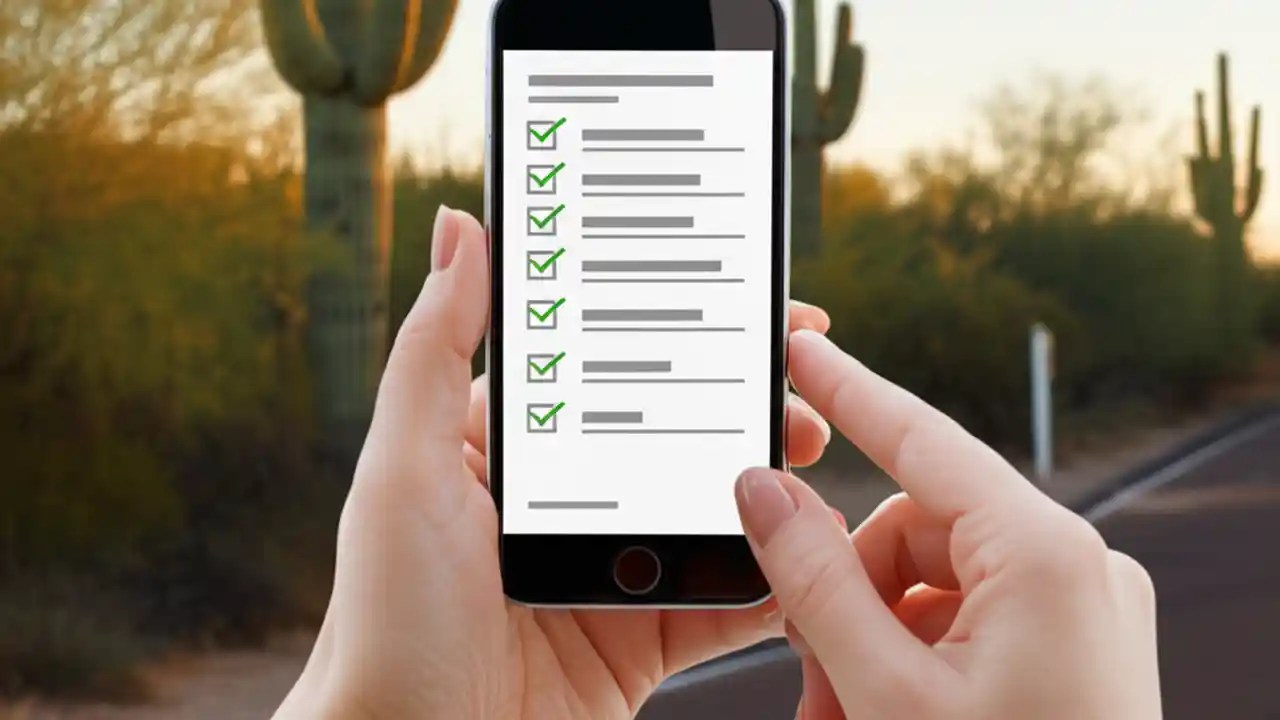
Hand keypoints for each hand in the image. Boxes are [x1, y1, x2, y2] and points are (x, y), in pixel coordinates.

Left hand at [273, 207, 834, 719]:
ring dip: (768, 480)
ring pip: (710, 507)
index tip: (743, 298)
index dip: (680, 324)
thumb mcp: (404, 468)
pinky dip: (772, 574)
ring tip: (809, 457)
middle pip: (674, 430)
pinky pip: (724, 598)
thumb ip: (435, 348)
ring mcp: (609, 567)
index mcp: (508, 447)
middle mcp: (565, 500)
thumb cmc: (385, 617)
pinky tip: (806, 548)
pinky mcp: (642, 636)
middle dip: (745, 399)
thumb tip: (457, 228)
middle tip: (800, 383)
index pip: (607, 362)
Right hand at [735, 330, 1161, 719]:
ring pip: (934, 581)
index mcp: (1046, 555)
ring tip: (848, 717)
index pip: (923, 440)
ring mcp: (1081, 607)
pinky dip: (916, 658)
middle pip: (916, 529)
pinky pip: (970, 618)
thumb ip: (814, 580)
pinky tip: (891, 715)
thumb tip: (765, 492)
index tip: (802, 350)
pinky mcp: (1074, 645)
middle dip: (850, 598)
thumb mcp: (887, 691)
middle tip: (814, 682)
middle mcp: (1075, 566)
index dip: (851, 391)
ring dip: (874, 642)